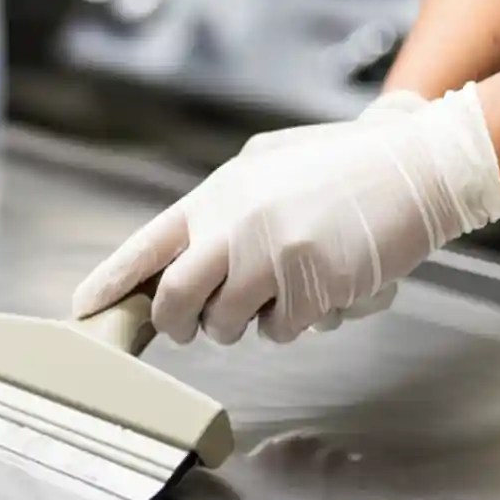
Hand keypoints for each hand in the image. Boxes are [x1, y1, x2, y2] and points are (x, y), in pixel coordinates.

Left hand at [72, 84, 499, 343]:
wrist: (413, 167)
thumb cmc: (341, 169)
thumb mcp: (264, 171)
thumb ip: (222, 212)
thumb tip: (184, 260)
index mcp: (216, 197)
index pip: (146, 246)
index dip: (112, 282)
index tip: (86, 308)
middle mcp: (232, 228)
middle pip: (174, 302)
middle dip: (180, 324)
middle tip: (197, 324)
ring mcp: (267, 259)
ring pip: (226, 326)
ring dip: (247, 321)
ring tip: (283, 283)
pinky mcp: (306, 289)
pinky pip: (280, 332)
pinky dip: (297, 321)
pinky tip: (321, 285)